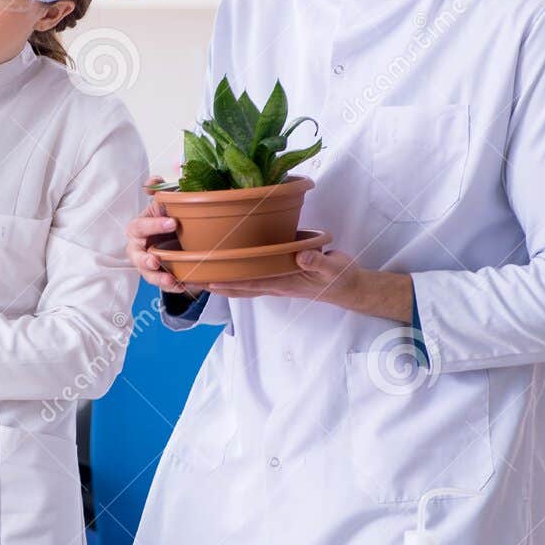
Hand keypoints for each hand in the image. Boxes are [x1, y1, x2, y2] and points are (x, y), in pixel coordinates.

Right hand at [126, 176, 195, 294]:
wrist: (175, 236)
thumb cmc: (165, 218)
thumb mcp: (164, 202)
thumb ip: (159, 190)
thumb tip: (153, 181)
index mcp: (138, 228)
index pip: (140, 226)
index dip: (153, 225)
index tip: (173, 223)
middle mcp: (138, 248)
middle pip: (136, 255)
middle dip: (146, 259)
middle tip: (157, 260)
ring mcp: (146, 264)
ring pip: (147, 274)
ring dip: (158, 278)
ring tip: (170, 280)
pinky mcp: (158, 276)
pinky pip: (162, 284)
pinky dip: (172, 287)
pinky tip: (183, 287)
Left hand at [204, 248, 413, 322]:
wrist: (350, 287)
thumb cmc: (341, 278)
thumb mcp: (334, 268)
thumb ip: (318, 262)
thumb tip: (301, 257)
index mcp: (285, 282)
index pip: (251, 283)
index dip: (230, 282)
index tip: (209, 280)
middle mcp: (276, 284)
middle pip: (241, 287)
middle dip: (218, 284)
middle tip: (194, 279)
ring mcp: (278, 281)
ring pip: (246, 283)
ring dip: (225, 281)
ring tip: (203, 276)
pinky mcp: (282, 275)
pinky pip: (257, 277)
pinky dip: (241, 274)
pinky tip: (232, 267)